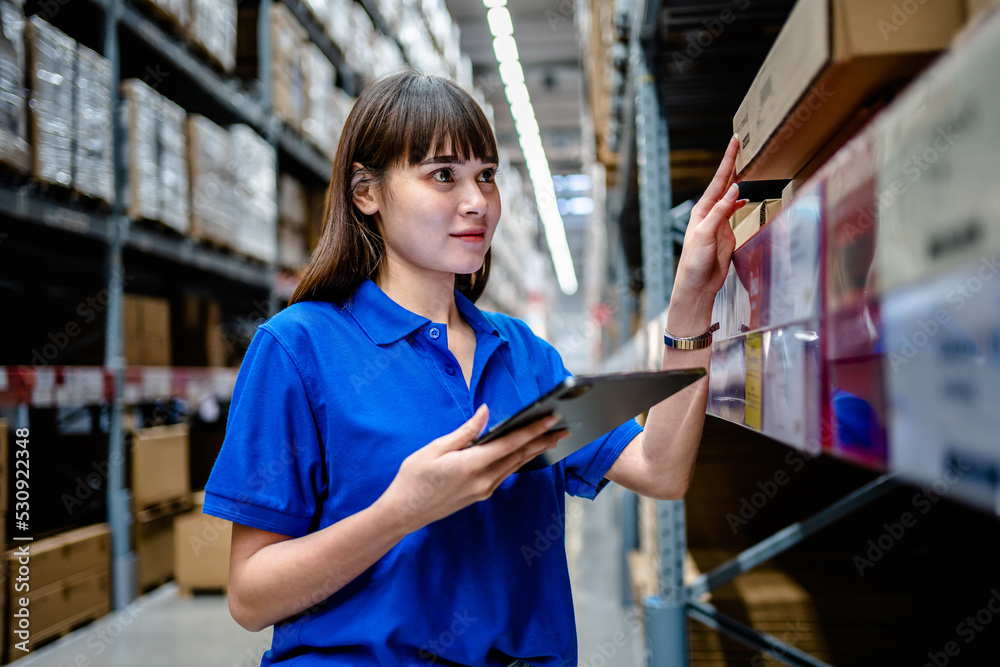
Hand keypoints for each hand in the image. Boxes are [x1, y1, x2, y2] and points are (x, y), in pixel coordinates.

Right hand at [379, 405, 568, 530]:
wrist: (404, 513)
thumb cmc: (414, 478)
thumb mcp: (435, 449)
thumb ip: (465, 432)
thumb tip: (485, 413)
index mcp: (471, 465)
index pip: (510, 444)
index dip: (533, 430)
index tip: (551, 419)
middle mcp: (483, 480)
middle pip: (520, 456)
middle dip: (543, 440)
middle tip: (563, 428)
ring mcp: (484, 490)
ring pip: (515, 466)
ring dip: (534, 451)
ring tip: (551, 438)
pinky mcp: (481, 495)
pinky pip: (505, 474)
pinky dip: (519, 461)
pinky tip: (525, 452)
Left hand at [670, 135, 748, 331]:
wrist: (697, 285)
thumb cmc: (694, 262)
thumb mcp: (707, 234)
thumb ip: (721, 212)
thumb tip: (735, 189)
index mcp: (702, 210)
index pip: (718, 181)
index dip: (727, 161)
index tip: (734, 143)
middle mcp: (710, 213)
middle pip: (723, 184)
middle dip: (731, 164)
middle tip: (738, 144)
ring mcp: (718, 222)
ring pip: (730, 196)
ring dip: (736, 181)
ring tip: (744, 164)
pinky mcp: (726, 234)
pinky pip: (734, 212)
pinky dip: (740, 202)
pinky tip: (745, 196)